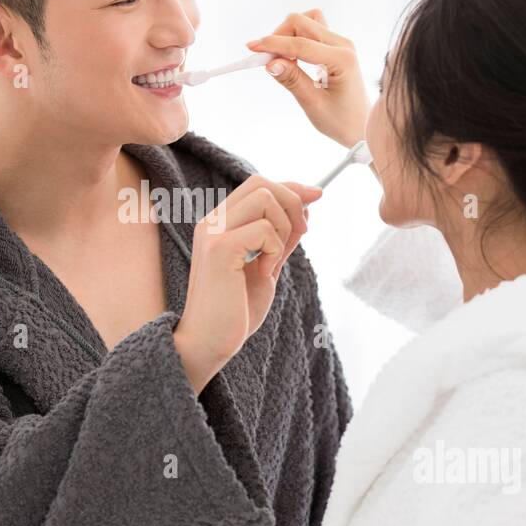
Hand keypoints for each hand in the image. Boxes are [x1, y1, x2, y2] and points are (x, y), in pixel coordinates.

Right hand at [174, 175, 322, 392]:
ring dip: (284, 227)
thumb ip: (282, 237)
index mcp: (220, 223)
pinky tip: (264, 271)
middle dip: (293, 202)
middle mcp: (212, 222)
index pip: (258, 185)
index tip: (315, 197)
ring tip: (274, 259)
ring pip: (265, 199)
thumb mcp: (267, 266)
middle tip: (302, 233)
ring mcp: (213, 233)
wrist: (209, 343)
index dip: (291, 188)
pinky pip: (264, 229)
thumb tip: (306, 205)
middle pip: (262, 183)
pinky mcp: (219, 250)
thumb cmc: (235, 311)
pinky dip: (276, 249)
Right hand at [247, 9, 371, 148]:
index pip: (300, 44)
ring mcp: (340, 43)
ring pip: (306, 21)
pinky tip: (291, 57)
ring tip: (279, 59)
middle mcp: (343, 45)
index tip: (251, 48)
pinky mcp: (335, 46)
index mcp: (342, 60)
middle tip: (264, 60)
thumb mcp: (313, 104)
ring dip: (287, 34)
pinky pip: (311, 29)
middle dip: (278, 37)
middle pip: (301, 22)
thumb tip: (270, 63)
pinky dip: (295, 38)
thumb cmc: (342, 120)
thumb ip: (292, 80)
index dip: (273, 45)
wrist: (362, 126)